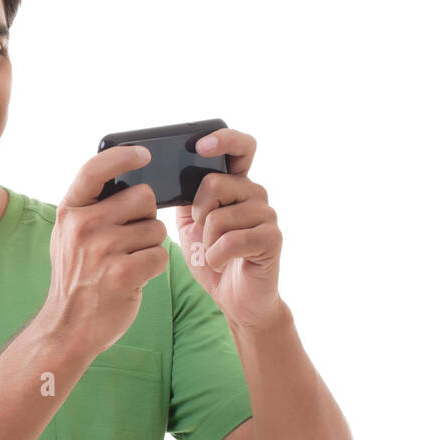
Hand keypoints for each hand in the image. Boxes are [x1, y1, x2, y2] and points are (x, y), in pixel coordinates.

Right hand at [43, 144, 168, 357]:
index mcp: (70, 212)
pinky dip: (154, 268)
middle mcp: (83, 226)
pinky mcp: (123, 273)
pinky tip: (134, 278)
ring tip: (128, 262)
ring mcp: (102, 249)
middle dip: (146, 216)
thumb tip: (128, 178)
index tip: (144, 154)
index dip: (123, 156)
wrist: (67, 327)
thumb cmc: (76, 279)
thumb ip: (90, 208)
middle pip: (143, 197)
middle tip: (130, 239)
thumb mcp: (69, 237)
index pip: (96, 169)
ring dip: (151, 246)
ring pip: (156, 228)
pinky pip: (160, 255)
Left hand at [174, 128, 284, 331]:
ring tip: (215, 254)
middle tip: (204, 233)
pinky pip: (231, 240)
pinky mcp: (271, 237)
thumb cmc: (213, 259)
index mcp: (236, 185)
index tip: (201, 145)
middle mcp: (255, 194)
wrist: (236, 299)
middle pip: (214, 183)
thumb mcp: (190, 224)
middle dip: (198, 213)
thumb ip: (185, 198)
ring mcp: (266, 214)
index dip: (224, 140)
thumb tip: (167, 174)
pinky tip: (221, 264)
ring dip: (206, 243)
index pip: (240, 148)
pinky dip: (216, 257)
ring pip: (219, 216)